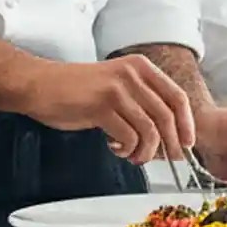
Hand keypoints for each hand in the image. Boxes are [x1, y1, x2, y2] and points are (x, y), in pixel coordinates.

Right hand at [24, 55, 192, 165]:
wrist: (39, 84)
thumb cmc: (77, 89)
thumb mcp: (117, 84)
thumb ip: (141, 100)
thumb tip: (167, 131)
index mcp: (141, 67)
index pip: (177, 97)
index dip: (187, 123)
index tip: (188, 142)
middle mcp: (133, 75)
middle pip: (167, 115)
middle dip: (172, 143)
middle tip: (169, 158)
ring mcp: (117, 90)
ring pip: (149, 129)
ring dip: (146, 150)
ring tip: (134, 156)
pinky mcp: (101, 106)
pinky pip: (128, 136)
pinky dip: (127, 149)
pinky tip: (115, 147)